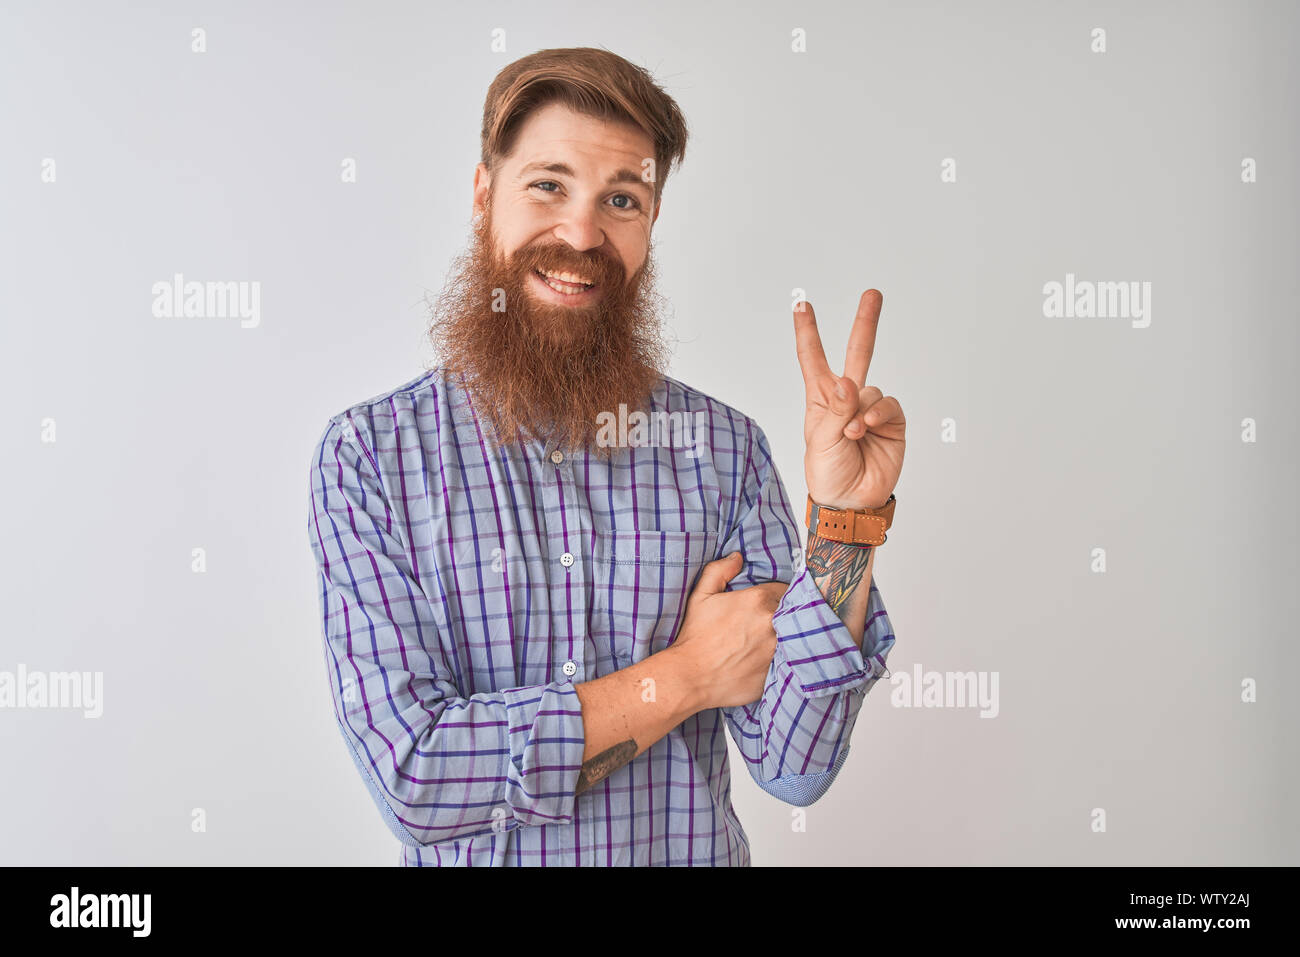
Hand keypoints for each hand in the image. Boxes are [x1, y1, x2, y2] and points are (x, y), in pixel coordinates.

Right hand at [668, 552, 785, 709]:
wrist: (690, 676)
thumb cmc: (695, 636)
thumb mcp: (701, 595)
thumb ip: (720, 570)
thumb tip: (737, 557)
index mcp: (758, 600)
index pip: (784, 589)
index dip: (776, 595)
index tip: (768, 603)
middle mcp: (773, 622)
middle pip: (792, 611)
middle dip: (783, 613)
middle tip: (767, 621)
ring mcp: (778, 648)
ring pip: (794, 635)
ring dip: (786, 634)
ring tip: (768, 640)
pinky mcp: (778, 670)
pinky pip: (789, 658)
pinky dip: (784, 656)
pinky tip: (768, 657)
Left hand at [794, 289, 905, 509]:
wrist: (851, 502)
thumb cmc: (827, 473)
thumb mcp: (821, 440)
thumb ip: (835, 409)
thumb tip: (849, 382)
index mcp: (821, 399)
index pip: (813, 359)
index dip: (808, 331)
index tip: (802, 304)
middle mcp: (847, 398)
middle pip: (858, 353)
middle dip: (866, 323)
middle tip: (873, 294)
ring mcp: (870, 408)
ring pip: (871, 388)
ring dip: (860, 409)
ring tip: (851, 434)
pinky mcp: (891, 422)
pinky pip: (888, 405)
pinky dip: (877, 414)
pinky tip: (867, 429)